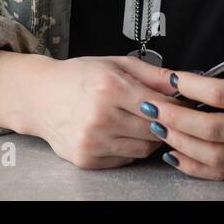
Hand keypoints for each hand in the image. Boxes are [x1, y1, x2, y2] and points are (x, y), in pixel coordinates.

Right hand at [30, 54, 197, 168]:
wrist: (39, 97)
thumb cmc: (78, 77)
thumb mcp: (115, 64)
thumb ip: (153, 74)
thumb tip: (184, 83)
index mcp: (108, 87)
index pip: (159, 105)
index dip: (176, 106)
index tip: (183, 104)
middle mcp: (99, 117)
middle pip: (155, 129)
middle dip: (164, 122)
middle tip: (161, 113)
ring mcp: (92, 142)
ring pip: (144, 148)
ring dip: (150, 138)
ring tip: (139, 121)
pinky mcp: (87, 160)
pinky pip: (126, 160)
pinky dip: (131, 149)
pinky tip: (121, 133)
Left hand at [140, 40, 223, 179]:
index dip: (195, 86)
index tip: (172, 77)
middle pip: (210, 128)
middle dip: (175, 117)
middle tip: (150, 106)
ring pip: (211, 154)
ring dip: (179, 142)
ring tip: (156, 126)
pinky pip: (220, 173)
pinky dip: (193, 167)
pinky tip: (173, 155)